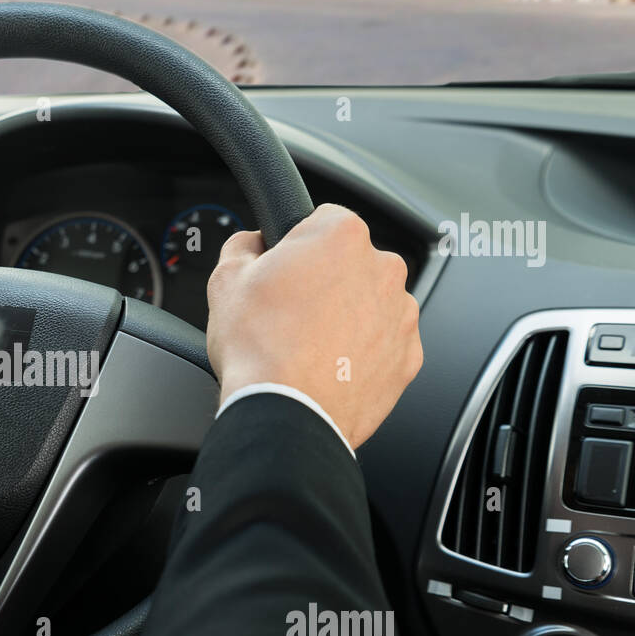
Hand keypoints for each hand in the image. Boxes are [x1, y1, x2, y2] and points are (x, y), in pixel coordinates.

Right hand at [205, 203, 421, 450]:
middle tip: (290, 313)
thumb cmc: (259, 347)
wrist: (286, 414)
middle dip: (325, 282)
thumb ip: (243, 245)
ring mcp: (401, 315)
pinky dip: (362, 353)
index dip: (295, 247)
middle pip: (351, 264)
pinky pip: (384, 344)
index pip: (322, 221)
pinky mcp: (408, 358)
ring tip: (308, 346)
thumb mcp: (226, 280)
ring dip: (346, 317)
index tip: (282, 272)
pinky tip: (329, 367)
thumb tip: (252, 242)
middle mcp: (383, 269)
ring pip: (370, 304)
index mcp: (342, 236)